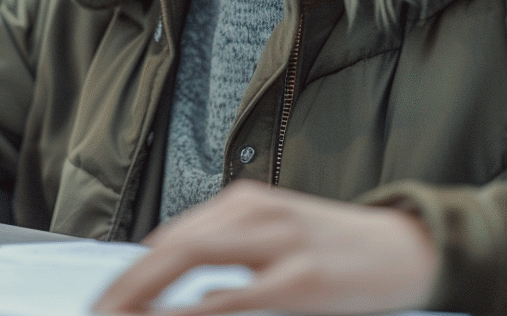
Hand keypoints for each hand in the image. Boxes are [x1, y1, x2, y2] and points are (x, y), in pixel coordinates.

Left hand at [93, 180, 438, 314]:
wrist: (407, 249)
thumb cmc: (336, 249)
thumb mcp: (276, 237)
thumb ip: (229, 250)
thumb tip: (172, 283)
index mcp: (244, 202)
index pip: (172, 236)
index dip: (133, 270)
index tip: (107, 299)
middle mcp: (254, 212)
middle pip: (171, 244)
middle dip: (128, 282)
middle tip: (99, 312)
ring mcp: (277, 243)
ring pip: (192, 259)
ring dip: (147, 292)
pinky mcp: (300, 279)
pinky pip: (233, 296)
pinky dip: (194, 309)